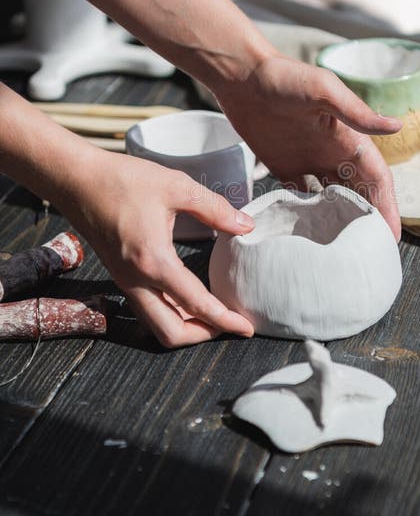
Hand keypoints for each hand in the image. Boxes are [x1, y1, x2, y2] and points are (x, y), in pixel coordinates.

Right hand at [62, 149, 255, 347]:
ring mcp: (124, 280)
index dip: (225, 320)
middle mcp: (136, 280)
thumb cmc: (122, 180)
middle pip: (170, 332)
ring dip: (185, 327)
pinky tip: (187, 299)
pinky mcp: (120, 275)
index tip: (247, 328)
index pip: (196, 304)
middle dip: (203, 336)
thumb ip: (215, 209)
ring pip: (156, 324)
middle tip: (229, 325)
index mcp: (154, 261)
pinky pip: (146, 308)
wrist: (76, 179)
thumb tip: (247, 225)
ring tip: (213, 316)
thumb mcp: (177, 186)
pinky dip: (170, 313)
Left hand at [214, 54, 401, 239]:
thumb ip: (358, 113)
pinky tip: (308, 233)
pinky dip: (308, 213)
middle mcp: (333, 152)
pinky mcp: (284, 165)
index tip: (391, 235)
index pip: (376, 178)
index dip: (387, 206)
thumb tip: (398, 126)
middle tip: (371, 252)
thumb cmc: (285, 77)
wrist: (241, 75)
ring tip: (343, 250)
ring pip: (333, 197)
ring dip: (340, 220)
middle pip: (359, 192)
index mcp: (348, 138)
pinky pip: (301, 196)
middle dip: (369, 220)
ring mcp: (310, 160)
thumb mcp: (324, 91)